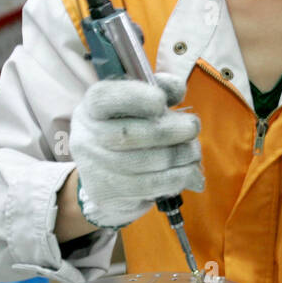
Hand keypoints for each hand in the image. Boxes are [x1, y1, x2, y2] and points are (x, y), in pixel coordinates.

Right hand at [69, 74, 202, 228]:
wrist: (108, 176)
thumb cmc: (131, 130)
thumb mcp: (140, 105)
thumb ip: (160, 88)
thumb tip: (177, 89)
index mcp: (92, 107)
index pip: (104, 98)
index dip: (135, 97)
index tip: (161, 101)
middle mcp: (86, 136)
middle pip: (128, 134)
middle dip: (170, 130)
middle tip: (193, 127)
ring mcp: (94, 168)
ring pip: (145, 162)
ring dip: (181, 156)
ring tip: (194, 152)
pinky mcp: (108, 194)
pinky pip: (151, 186)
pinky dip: (178, 178)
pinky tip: (191, 174)